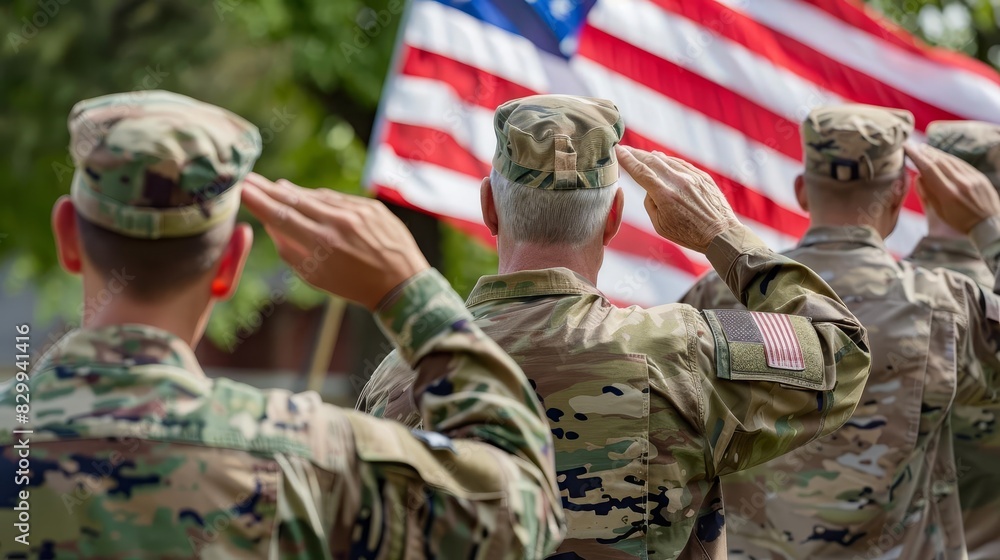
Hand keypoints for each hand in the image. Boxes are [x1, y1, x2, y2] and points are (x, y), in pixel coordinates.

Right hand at [241, 173, 429, 309]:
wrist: (401, 282)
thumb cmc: (354, 285)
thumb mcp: (316, 277)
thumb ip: (290, 250)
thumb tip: (271, 225)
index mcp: (322, 243)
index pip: (281, 215)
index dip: (258, 201)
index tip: (241, 188)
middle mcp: (338, 222)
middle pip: (295, 200)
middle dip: (269, 189)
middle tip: (250, 179)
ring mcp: (356, 210)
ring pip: (316, 196)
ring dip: (293, 191)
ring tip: (275, 186)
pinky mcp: (369, 206)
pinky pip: (337, 198)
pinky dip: (320, 198)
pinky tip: (307, 196)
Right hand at [616, 145, 741, 252]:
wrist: (721, 234)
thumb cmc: (689, 235)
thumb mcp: (660, 226)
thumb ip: (650, 204)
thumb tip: (649, 189)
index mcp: (665, 196)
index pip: (641, 172)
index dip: (627, 160)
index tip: (618, 150)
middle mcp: (678, 182)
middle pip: (652, 161)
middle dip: (636, 154)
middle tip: (625, 149)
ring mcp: (692, 177)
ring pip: (667, 160)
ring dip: (651, 156)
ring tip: (642, 154)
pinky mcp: (702, 176)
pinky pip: (681, 164)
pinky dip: (668, 161)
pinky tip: (662, 159)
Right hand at [904, 143, 999, 233]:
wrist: (988, 223)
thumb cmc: (960, 222)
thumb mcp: (939, 212)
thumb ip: (928, 194)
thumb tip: (918, 176)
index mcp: (948, 194)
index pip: (929, 169)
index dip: (916, 156)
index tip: (907, 148)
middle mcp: (960, 183)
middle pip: (939, 162)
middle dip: (924, 152)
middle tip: (913, 145)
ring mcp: (972, 178)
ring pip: (950, 160)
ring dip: (935, 153)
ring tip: (924, 148)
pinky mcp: (979, 176)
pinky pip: (961, 163)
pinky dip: (948, 158)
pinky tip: (941, 155)